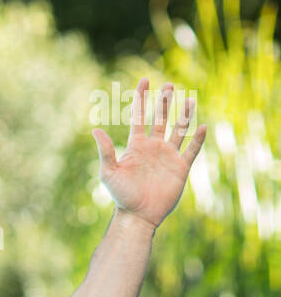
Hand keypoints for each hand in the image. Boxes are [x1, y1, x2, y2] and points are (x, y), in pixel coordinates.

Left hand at [92, 77, 206, 229]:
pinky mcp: (180, 168)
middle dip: (164, 102)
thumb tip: (95, 130)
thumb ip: (106, 151)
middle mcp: (153, 148)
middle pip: (160, 119)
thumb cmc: (122, 197)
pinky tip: (201, 126)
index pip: (139, 116)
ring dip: (184, 115)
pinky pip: (191, 150)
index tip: (145, 80)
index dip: (141, 98)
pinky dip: (197, 139)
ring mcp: (168, 157)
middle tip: (169, 85)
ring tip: (189, 98)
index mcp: (137, 146)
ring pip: (178, 130)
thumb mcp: (110, 173)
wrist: (139, 216)